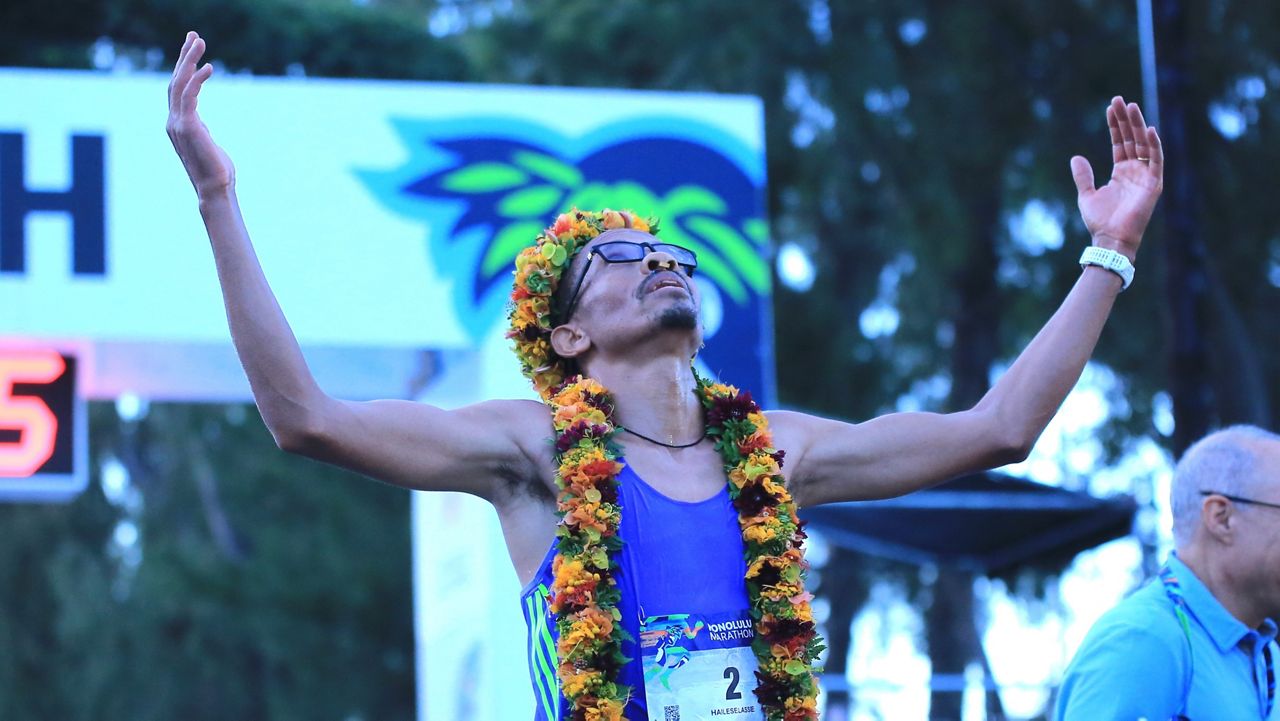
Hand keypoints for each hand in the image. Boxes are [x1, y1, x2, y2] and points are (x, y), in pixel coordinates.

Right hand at [166, 32, 234, 198]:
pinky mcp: (188, 126)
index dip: (183, 67)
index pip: (177, 89)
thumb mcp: (207, 143)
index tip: (193, 50)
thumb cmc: (217, 170)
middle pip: (175, 80)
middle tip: (194, 35)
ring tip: (199, 41)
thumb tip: (201, 123)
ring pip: (179, 83)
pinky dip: (197, 79)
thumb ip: (200, 129)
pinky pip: (190, 96)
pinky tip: (209, 67)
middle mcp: (173, 121)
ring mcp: (177, 123)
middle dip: (184, 56)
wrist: (215, 189)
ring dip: (189, 60)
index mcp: (177, 123)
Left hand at [1070, 96, 1163, 260]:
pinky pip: (1156, 160)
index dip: (1115, 126)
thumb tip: (1076, 157)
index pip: (1119, 143)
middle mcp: (1135, 171)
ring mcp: (1145, 176)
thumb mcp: (1087, 194)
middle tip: (1119, 99)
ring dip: (1138, 125)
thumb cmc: (1100, 221)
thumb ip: (1083, 176)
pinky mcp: (1154, 184)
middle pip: (1131, 139)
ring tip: (1131, 107)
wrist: (1110, 239)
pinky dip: (1153, 145)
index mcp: (1121, 173)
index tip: (1110, 108)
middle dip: (1126, 119)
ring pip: (1143, 144)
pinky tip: (1148, 129)